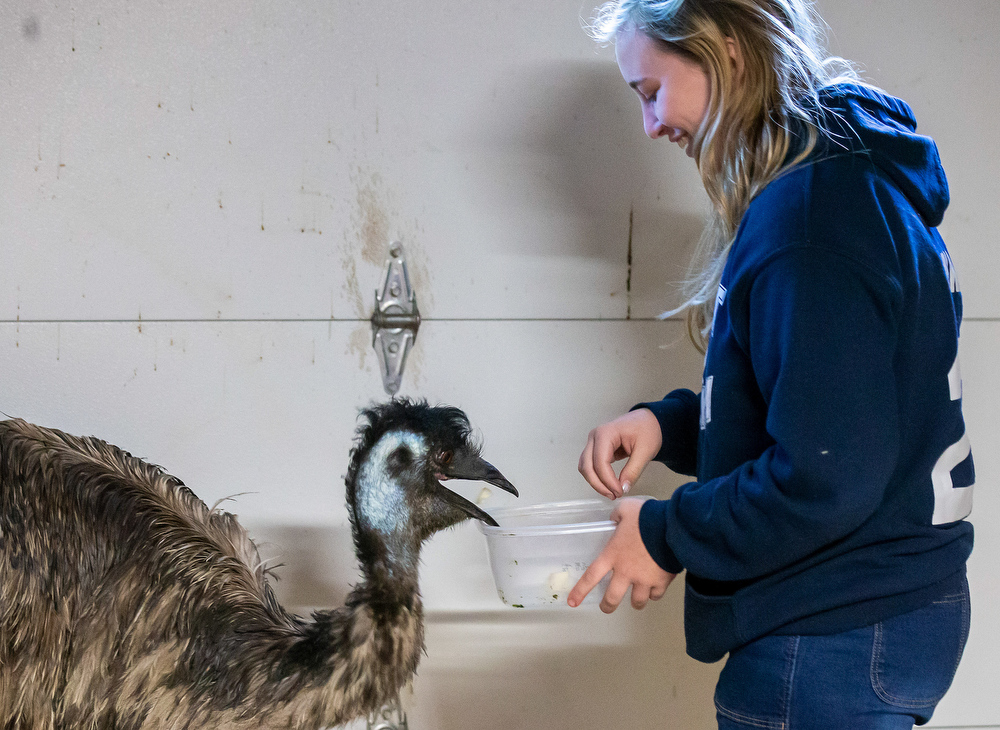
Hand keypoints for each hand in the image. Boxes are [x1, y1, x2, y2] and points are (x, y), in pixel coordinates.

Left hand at [567, 497, 674, 611]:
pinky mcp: (661, 582)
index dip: (580, 591)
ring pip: (637, 601)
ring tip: (636, 599)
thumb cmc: (647, 516)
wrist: (673, 525)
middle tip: (607, 607)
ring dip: (635, 601)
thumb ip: (617, 516)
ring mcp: (644, 580)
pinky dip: (654, 594)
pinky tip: (654, 589)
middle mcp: (626, 571)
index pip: (591, 576)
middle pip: (612, 598)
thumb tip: (615, 519)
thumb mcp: (626, 509)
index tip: (572, 602)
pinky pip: (656, 595)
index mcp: (613, 554)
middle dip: (608, 606)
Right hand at [579, 408, 661, 498]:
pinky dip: (596, 478)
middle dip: (599, 484)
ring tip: (612, 493)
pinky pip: (590, 466)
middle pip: (587, 466)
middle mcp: (594, 437)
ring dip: (595, 483)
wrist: (648, 421)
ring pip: (585, 467)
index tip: (620, 492)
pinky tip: (609, 486)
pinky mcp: (595, 449)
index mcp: (605, 433)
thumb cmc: (648, 431)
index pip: (600, 462)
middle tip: (614, 495)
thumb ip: (633, 470)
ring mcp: (593, 442)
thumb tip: (623, 489)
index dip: (608, 481)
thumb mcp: (645, 451)